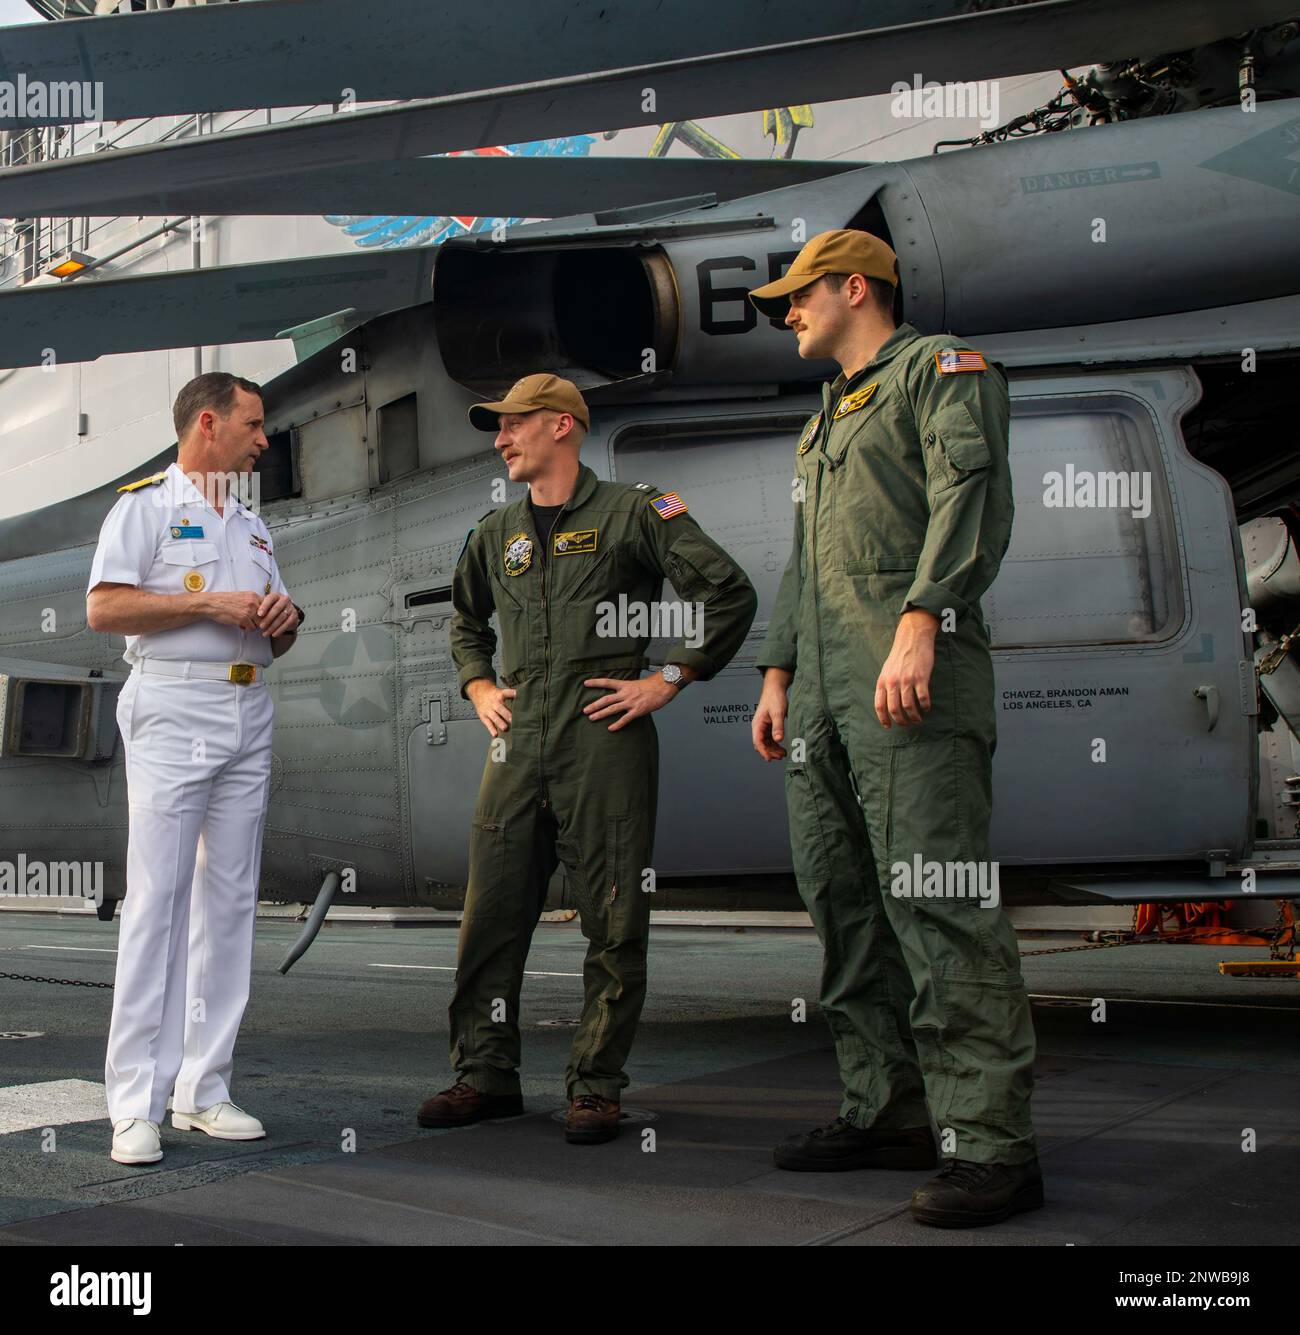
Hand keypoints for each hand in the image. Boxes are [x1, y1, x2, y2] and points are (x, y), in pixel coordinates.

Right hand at [202, 590, 262, 629]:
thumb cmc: (225, 601)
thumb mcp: (242, 597)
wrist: (212, 603)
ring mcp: (249, 610)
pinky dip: (246, 629)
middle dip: (260, 621)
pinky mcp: (243, 618)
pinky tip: (240, 625)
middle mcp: (253, 602)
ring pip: (259, 624)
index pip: (269, 607)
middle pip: (266, 617)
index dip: (266, 614)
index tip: (262, 618)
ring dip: (253, 626)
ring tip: (244, 623)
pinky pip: (252, 628)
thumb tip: (263, 611)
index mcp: (254, 596)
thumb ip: (253, 602)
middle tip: (252, 623)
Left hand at [256, 592, 298, 637]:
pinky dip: (279, 630)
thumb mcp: (265, 606)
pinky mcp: (294, 616)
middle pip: (276, 609)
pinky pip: (287, 624)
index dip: (264, 606)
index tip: (259, 614)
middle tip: (261, 626)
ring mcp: (291, 607)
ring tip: (265, 633)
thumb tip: (250, 614)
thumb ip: (260, 607)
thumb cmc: (271, 609)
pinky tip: (273, 634)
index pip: (270, 599)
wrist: (285, 613)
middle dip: (268, 618)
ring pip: (281, 617)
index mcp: (276, 595)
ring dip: (272, 626)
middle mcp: (285, 599)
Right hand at [466, 678, 515, 737]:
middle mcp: (494, 703)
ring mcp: (488, 710)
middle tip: (513, 720)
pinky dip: (491, 729)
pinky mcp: (483, 717)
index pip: (506, 693)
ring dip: (500, 723)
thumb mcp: (502, 692)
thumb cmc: (495, 695)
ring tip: (505, 728)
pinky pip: (487, 723)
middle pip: (500, 708)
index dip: (512, 693)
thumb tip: (526, 701)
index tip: (518, 695)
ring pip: (494, 717)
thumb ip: (512, 697)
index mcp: (499, 695)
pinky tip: (495, 734)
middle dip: (507, 714)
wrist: (479, 692)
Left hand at [582, 675, 675, 730]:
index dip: (596, 682)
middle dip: (594, 705)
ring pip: (612, 709)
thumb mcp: (636, 684)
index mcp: (625, 685)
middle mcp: (626, 693)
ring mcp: (631, 702)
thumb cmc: (651, 686)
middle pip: (606, 699)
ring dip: (601, 714)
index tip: (585, 683)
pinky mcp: (637, 711)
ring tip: (591, 718)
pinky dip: (617, 724)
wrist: (663, 687)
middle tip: (585, 710)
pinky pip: (625, 719)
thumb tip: (619, 694)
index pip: (607, 682)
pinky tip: (610, 728)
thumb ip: (627, 689)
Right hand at [752, 668, 790, 760]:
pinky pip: (770, 739)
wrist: (775, 689)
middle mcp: (759, 727)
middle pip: (761, 744)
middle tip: (781, 757)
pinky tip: (782, 748)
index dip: (763, 751)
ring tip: (783, 754)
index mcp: (758, 724)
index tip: (770, 759)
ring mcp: (763, 727)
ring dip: (773, 749)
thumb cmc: (774, 698)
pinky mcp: (769, 726)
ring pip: (766, 743)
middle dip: (770, 752)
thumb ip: (778, 726)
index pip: (758, 742)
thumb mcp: (778, 713)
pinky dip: (775, 744)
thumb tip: (778, 739)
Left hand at [874, 609, 938, 727]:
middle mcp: (893, 682)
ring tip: (918, 719)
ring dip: (914, 717)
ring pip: (909, 706)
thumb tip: (886, 703)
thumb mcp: (886, 670)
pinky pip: (923, 698)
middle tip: (907, 724)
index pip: (879, 705)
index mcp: (883, 681)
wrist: (912, 639)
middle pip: (894, 709)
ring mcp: (907, 680)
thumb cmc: (900, 656)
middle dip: (901, 721)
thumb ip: (886, 686)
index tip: (889, 726)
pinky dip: (925, 706)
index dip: (883, 719)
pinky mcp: (920, 677)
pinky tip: (926, 707)